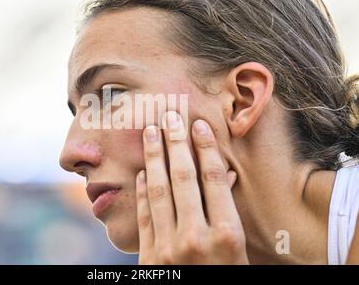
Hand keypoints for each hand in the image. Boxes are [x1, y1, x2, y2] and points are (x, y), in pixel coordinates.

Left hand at [136, 111, 248, 263]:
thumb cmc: (225, 276)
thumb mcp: (240, 251)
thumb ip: (229, 213)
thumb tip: (226, 174)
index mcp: (228, 236)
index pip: (214, 179)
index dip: (206, 148)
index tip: (198, 125)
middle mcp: (197, 237)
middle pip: (184, 177)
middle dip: (176, 142)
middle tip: (169, 114)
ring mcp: (169, 247)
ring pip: (159, 190)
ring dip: (154, 157)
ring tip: (150, 132)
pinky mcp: (149, 256)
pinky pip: (144, 215)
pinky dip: (142, 191)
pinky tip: (142, 172)